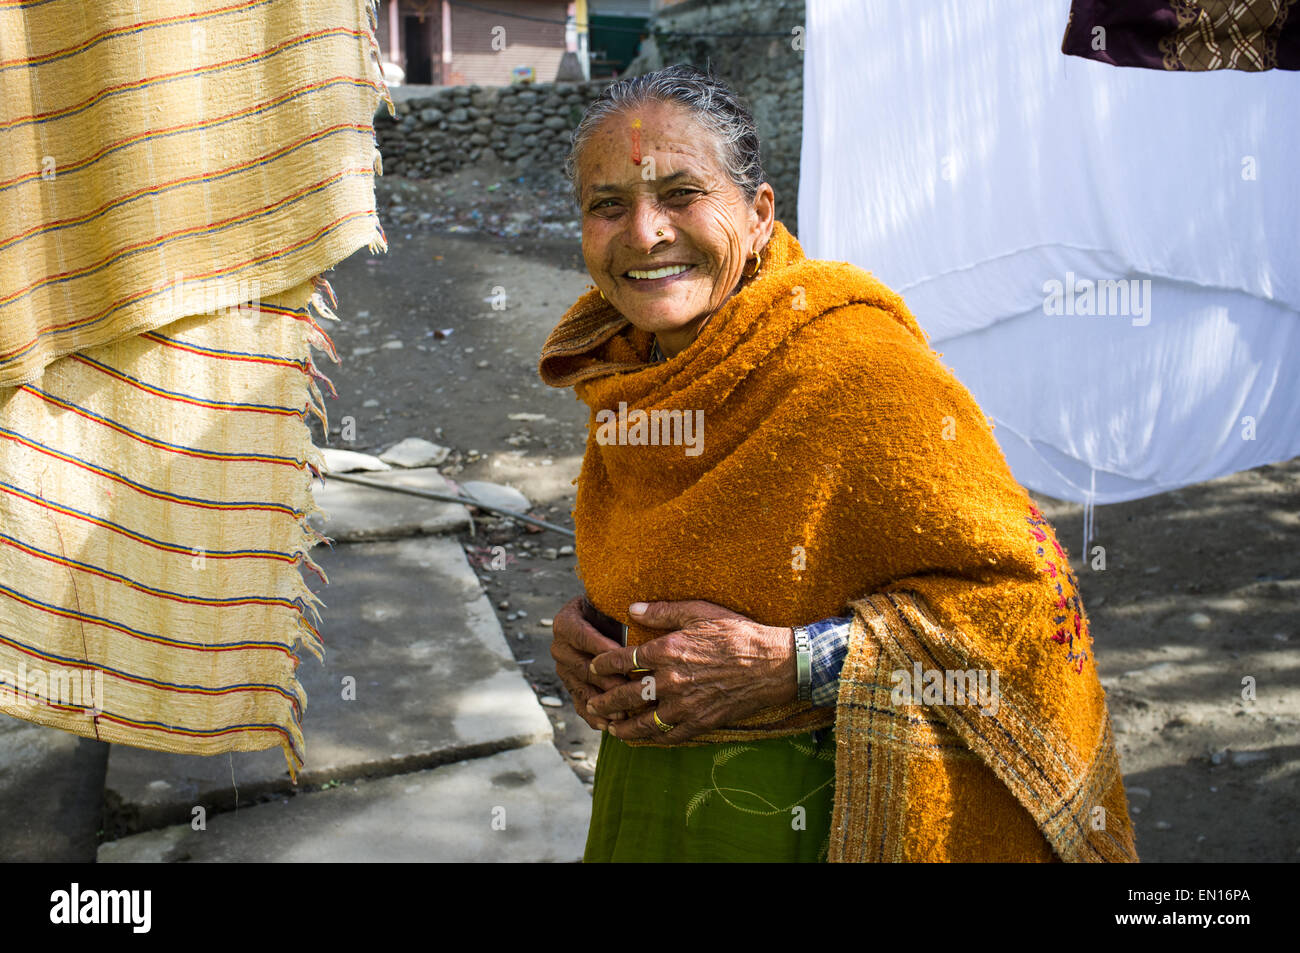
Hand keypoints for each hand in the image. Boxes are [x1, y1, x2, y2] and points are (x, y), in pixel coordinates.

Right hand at [549, 595, 629, 730]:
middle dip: (607, 680)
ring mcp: (563, 669)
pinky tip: (608, 725)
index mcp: (565, 622)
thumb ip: (622, 609)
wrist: (603, 624)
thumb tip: (638, 612)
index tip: (627, 655)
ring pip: (581, 688)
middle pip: (583, 666)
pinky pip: (579, 703)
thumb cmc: (614, 612)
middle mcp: (559, 647)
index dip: (603, 646)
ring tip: (623, 714)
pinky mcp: (570, 687)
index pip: (582, 635)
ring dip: (602, 702)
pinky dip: (593, 716)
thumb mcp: (614, 605)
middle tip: (630, 690)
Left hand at [586, 600, 796, 743]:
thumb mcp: (700, 611)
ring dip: (623, 727)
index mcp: (669, 650)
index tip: (593, 666)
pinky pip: (669, 736)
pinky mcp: (700, 722)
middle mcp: (671, 680)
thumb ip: (663, 611)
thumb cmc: (738, 633)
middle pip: (626, 695)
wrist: (774, 664)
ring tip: (611, 729)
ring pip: (643, 722)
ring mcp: (685, 705)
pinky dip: (652, 740)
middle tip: (592, 703)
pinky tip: (643, 740)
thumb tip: (631, 607)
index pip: (623, 659)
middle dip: (605, 700)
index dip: (603, 664)